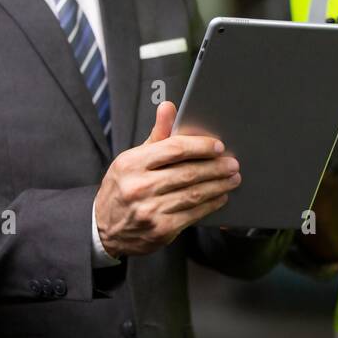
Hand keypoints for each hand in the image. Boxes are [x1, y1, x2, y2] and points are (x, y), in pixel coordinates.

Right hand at [95, 101, 240, 257]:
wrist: (104, 228)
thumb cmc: (123, 187)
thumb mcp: (132, 159)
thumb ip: (156, 135)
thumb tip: (169, 106)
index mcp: (132, 163)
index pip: (174, 149)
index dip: (200, 146)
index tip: (218, 146)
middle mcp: (139, 187)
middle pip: (188, 173)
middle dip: (216, 167)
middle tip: (233, 163)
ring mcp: (149, 210)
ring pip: (194, 194)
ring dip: (218, 186)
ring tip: (232, 179)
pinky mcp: (160, 230)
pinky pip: (192, 214)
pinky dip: (210, 205)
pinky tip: (220, 197)